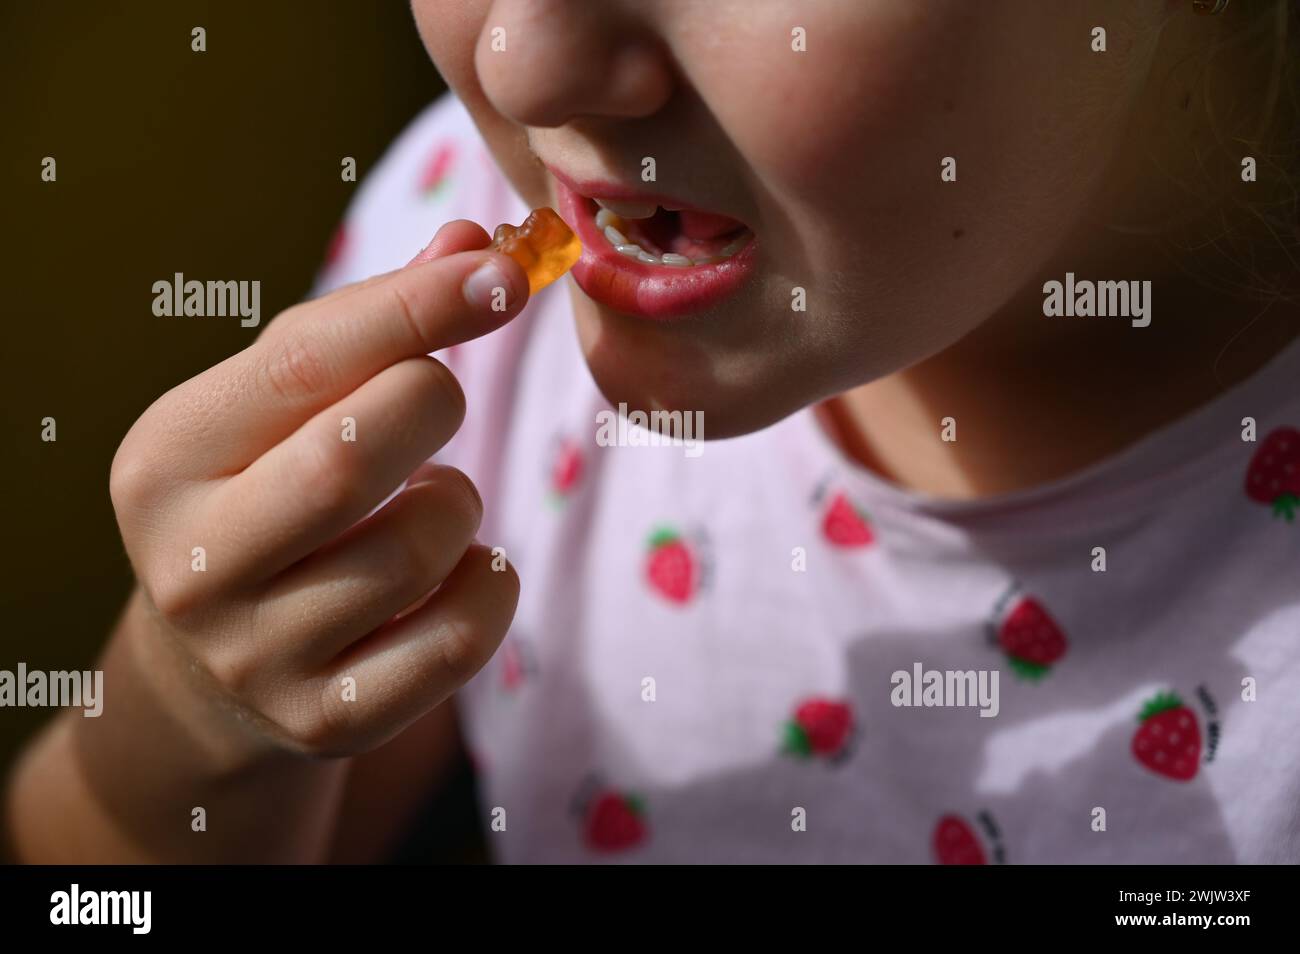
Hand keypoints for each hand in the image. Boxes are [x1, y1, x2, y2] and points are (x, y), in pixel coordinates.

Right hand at [110, 221, 527, 758]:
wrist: (225, 664)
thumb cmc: (271, 496)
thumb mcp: (287, 409)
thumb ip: (374, 325)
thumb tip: (477, 244)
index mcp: (166, 457)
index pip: (302, 361)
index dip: (416, 307)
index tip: (503, 272)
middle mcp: (190, 562)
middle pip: (356, 456)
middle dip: (433, 404)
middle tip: (436, 399)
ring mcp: (255, 655)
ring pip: (422, 547)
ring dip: (460, 501)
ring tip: (427, 501)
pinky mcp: (328, 719)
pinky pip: (462, 636)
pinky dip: (489, 583)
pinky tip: (456, 568)